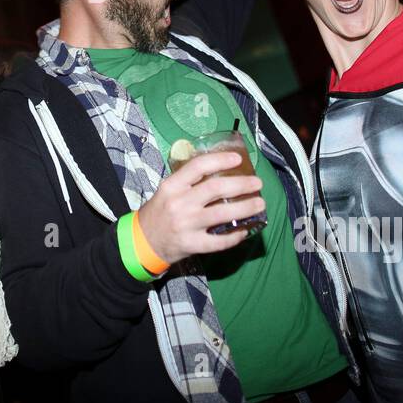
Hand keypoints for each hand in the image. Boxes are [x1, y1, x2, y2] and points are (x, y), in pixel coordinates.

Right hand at [136, 150, 263, 263]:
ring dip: (245, 208)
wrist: (142, 241)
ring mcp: (186, 225)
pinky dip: (234, 236)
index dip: (220, 160)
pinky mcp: (191, 244)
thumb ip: (189, 181)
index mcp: (172, 186)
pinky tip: (244, 231)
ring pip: (221, 214)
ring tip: (259, 204)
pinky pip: (218, 241)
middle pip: (215, 189)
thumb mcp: (168, 191)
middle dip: (241, 184)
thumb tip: (222, 170)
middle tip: (257, 183)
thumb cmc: (160, 212)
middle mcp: (179, 203)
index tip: (238, 159)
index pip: (198, 166)